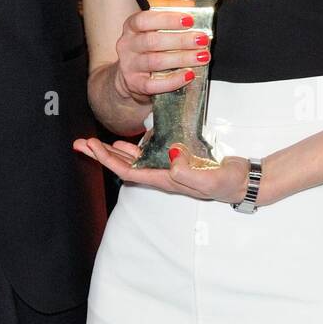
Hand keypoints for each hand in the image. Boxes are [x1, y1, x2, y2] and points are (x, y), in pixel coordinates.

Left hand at [73, 135, 249, 201]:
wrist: (243, 181)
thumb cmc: (227, 182)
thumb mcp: (209, 179)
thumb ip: (189, 173)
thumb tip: (171, 160)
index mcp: (164, 180)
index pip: (128, 171)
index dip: (108, 159)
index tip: (92, 146)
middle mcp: (161, 174)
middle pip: (123, 165)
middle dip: (100, 155)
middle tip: (80, 143)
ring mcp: (167, 168)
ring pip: (133, 160)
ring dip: (112, 151)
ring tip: (93, 143)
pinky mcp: (176, 160)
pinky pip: (148, 154)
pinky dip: (133, 147)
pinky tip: (125, 142)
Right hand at [112, 0, 213, 106]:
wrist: (128, 79)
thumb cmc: (148, 48)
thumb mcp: (155, 28)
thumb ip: (177, 6)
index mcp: (132, 27)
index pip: (144, 19)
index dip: (166, 17)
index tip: (189, 18)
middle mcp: (127, 45)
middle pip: (153, 41)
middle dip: (180, 40)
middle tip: (202, 39)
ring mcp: (130, 66)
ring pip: (155, 61)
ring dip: (181, 58)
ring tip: (201, 57)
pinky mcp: (135, 85)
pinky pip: (154, 85)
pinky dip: (173, 80)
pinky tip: (188, 75)